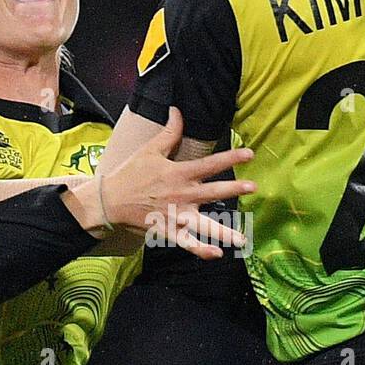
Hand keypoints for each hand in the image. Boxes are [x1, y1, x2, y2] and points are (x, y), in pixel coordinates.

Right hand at [65, 108, 256, 258]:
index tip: (249, 154)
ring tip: (241, 240)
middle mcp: (181, 194)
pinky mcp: (168, 230)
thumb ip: (169, 132)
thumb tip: (177, 109)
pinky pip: (186, 242)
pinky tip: (216, 254)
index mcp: (178, 173)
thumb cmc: (131, 173)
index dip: (230, 158)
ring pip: (203, 225)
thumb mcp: (150, 150)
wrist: (110, 200)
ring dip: (222, 232)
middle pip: (212, 192)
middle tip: (254, 187)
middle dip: (233, 190)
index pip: (209, 164)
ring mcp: (175, 215)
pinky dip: (200, 250)